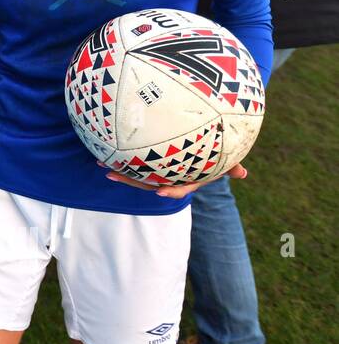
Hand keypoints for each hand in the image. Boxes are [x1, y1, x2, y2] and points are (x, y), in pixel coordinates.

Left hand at [98, 161, 246, 198]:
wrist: (200, 151)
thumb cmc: (213, 155)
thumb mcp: (223, 160)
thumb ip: (231, 166)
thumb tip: (243, 173)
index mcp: (186, 179)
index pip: (179, 188)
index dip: (170, 191)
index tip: (160, 192)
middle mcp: (169, 178)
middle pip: (148, 182)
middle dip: (130, 180)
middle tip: (111, 174)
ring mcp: (157, 172)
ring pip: (137, 174)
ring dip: (119, 171)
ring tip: (101, 164)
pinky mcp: (148, 164)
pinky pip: (134, 163)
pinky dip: (121, 158)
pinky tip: (104, 152)